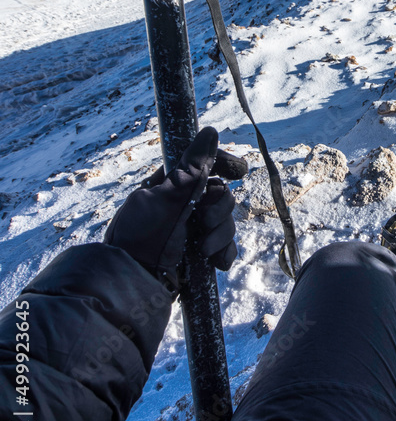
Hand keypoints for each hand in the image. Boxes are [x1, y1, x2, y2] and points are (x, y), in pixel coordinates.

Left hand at [104, 127, 247, 290]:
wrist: (133, 288)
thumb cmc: (144, 238)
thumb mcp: (168, 199)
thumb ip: (193, 167)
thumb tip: (211, 132)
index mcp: (170, 184)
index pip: (203, 164)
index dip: (223, 164)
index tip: (237, 171)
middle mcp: (182, 204)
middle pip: (221, 195)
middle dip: (220, 211)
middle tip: (204, 223)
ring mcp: (191, 229)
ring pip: (225, 222)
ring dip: (220, 235)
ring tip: (203, 251)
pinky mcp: (198, 253)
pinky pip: (224, 246)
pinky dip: (224, 253)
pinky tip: (216, 264)